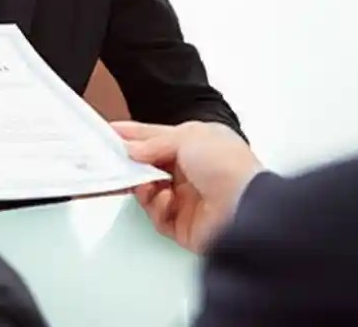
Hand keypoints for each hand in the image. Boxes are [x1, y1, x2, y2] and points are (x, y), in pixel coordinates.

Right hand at [115, 121, 263, 253]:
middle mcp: (194, 171)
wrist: (244, 206)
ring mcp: (189, 198)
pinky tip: (167, 199)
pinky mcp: (185, 225)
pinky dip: (158, 207)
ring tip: (144, 182)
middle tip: (116, 162)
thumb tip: (134, 149)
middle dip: (134, 164)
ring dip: (144, 187)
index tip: (112, 132)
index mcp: (199, 144)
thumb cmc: (229, 166)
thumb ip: (155, 142)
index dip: (136, 135)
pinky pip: (158, 217)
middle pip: (152, 166)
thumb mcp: (188, 137)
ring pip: (150, 192)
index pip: (159, 137)